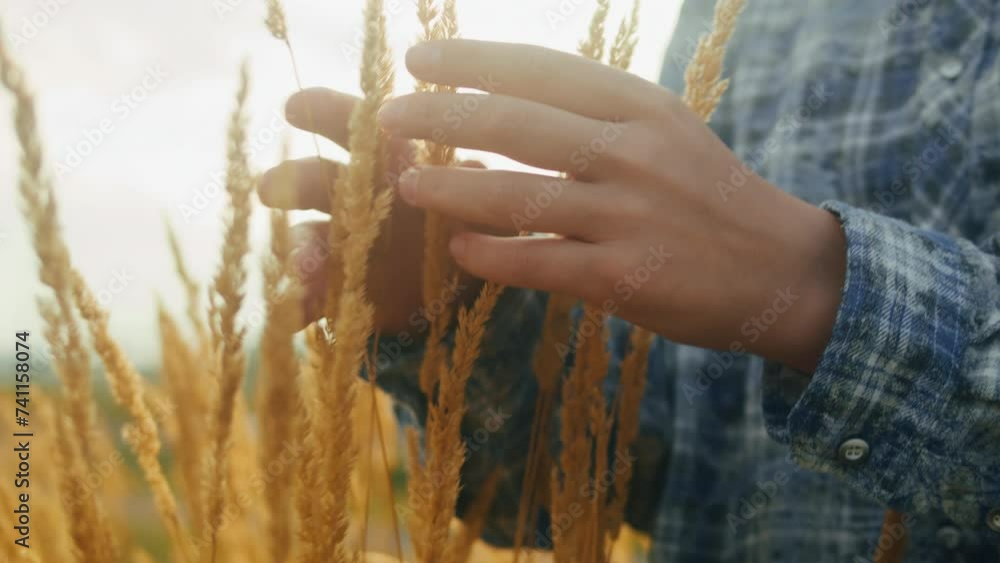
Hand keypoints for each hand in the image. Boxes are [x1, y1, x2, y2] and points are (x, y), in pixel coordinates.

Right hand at [258, 88, 493, 332]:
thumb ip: (477, 193)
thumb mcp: (485, 213)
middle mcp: (358, 200)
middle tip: (269, 189)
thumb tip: (474, 166)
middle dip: (293, 181)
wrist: (464, 289)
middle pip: (318, 181)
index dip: (327, 112)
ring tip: (301, 271)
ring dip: (298, 251)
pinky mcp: (337, 290)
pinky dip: (300, 304)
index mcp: (394, 166)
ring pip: (308, 240)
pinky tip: (293, 314)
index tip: (295, 105)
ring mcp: (341, 246)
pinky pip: (311, 297)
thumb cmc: (472, 232)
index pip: (358, 129)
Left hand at [377, 39, 847, 372]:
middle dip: (440, 115)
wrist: (781, 268)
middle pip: (514, 123)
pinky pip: (539, 262)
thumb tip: (512, 98)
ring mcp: (627, 215)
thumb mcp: (664, 131)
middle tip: (387, 114)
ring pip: (516, 193)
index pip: (541, 69)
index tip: (420, 59)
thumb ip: (597, 114)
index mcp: (639, 107)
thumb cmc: (710, 196)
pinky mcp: (624, 277)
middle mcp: (631, 152)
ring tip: (404, 184)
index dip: (472, 61)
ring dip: (450, 186)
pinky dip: (492, 256)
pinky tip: (459, 250)